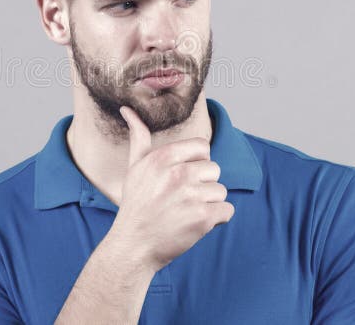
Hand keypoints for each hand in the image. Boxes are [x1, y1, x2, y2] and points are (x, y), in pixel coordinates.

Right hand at [108, 105, 234, 272]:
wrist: (133, 246)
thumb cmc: (136, 205)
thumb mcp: (134, 167)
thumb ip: (138, 137)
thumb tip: (127, 109)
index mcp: (163, 158)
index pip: (203, 147)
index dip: (197, 163)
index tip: (183, 178)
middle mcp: (177, 173)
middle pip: (214, 169)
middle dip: (203, 185)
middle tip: (182, 199)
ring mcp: (190, 196)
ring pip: (221, 191)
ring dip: (209, 203)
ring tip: (187, 212)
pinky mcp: (202, 218)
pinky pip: (227, 210)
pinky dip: (217, 219)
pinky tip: (196, 223)